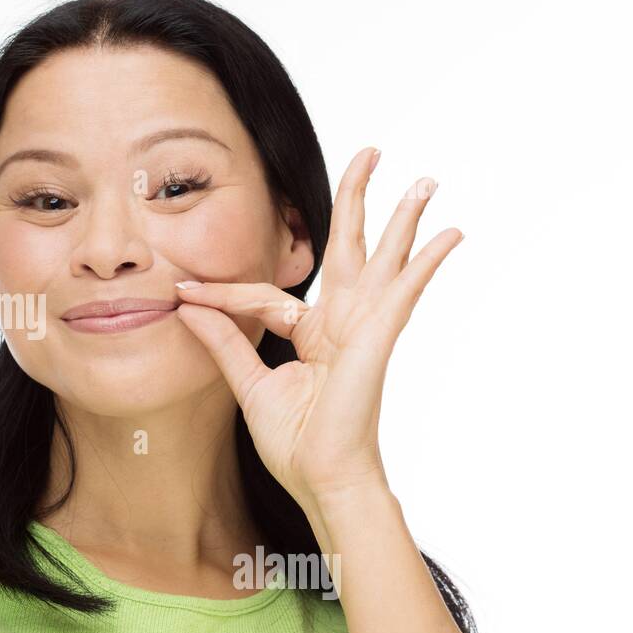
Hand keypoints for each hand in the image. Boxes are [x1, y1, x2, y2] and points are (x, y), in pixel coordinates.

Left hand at [174, 147, 463, 518]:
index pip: (265, 296)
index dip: (223, 293)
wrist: (322, 480)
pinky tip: (450, 235)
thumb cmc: (296, 443)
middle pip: (350, 248)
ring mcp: (365, 329)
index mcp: (313, 335)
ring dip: (404, 217)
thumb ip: (224, 343)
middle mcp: (343, 324)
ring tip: (423, 178)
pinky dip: (426, 263)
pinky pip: (404, 293)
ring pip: (386, 259)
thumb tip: (187, 308)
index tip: (182, 291)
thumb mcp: (249, 385)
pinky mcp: (378, 340)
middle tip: (371, 152)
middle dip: (358, 200)